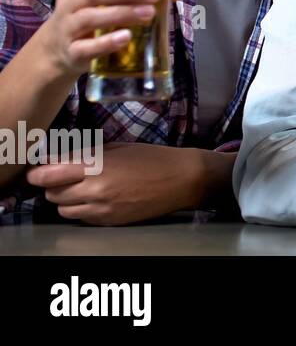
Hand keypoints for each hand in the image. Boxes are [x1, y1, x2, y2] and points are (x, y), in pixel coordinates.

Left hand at [26, 143, 230, 224]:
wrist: (182, 179)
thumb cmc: (152, 158)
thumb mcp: (117, 147)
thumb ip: (84, 155)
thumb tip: (56, 160)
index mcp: (95, 166)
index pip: (47, 175)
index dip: (38, 173)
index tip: (40, 170)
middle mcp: (94, 190)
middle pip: (52, 194)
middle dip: (54, 185)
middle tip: (66, 177)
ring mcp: (102, 209)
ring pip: (63, 210)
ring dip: (66, 200)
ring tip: (82, 189)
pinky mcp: (110, 222)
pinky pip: (81, 219)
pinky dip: (82, 210)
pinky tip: (97, 199)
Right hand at [37, 0, 166, 83]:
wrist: (58, 52)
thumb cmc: (88, 17)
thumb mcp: (102, 1)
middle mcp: (67, 4)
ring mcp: (67, 28)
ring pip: (90, 18)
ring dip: (122, 14)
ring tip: (150, 13)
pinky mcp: (72, 52)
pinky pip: (87, 47)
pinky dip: (107, 42)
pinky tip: (127, 37)